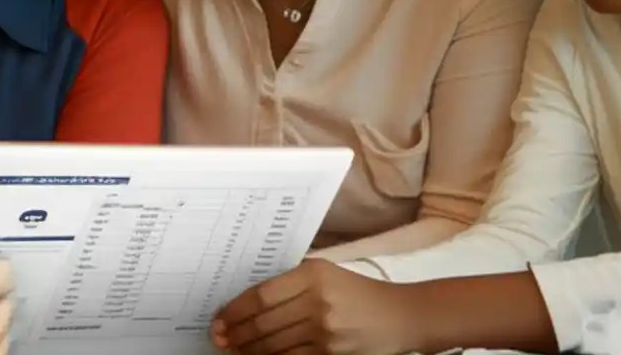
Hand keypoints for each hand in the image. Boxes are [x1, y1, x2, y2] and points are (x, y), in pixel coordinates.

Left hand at [212, 259, 421, 354]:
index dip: (235, 309)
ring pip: (273, 345)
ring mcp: (325, 330)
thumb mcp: (326, 273)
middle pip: (264, 322)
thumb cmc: (358, 292)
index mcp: (313, 274)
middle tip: (219, 338)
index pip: (262, 294)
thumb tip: (249, 300)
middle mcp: (318, 301)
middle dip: (236, 333)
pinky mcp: (331, 353)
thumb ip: (291, 282)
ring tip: (233, 349)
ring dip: (248, 350)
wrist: (401, 315)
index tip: (219, 317)